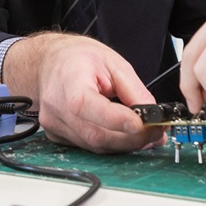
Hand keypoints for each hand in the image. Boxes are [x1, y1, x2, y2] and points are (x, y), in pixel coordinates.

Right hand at [2, 34, 163, 153]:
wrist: (49, 63)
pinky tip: (121, 134)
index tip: (144, 125)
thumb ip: (134, 90)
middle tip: (156, 133)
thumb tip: (153, 115)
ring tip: (143, 134)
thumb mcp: (112, 63)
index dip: (117, 120)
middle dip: (132, 138)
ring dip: (124, 144)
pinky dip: (110, 143)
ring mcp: (55, 125)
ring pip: (95, 146)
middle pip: (96, 134)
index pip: (88, 106)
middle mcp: (56, 108)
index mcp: (68, 82)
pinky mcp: (58, 136)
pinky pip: (89, 147)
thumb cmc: (76, 58)